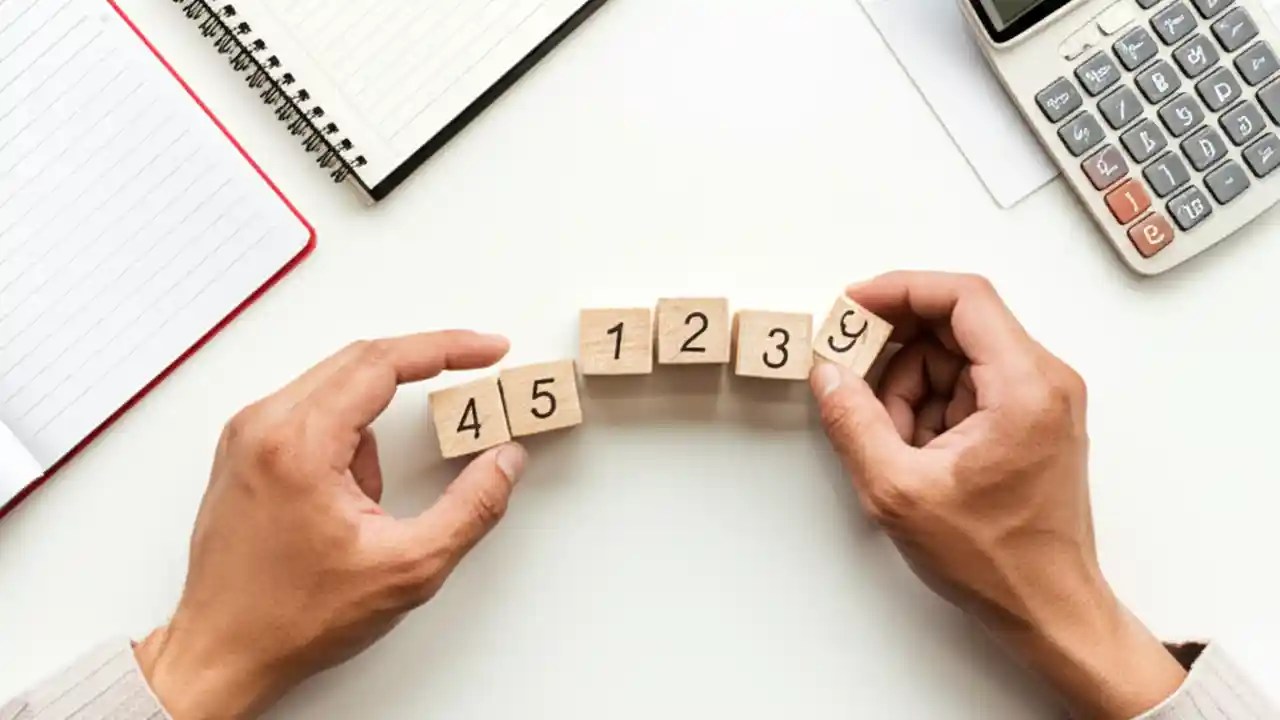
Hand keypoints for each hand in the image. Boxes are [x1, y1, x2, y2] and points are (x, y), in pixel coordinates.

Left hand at [134, 331, 525, 719]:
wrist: (221, 653)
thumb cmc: (293, 618)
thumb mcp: (407, 568)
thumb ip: (471, 508)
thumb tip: (503, 461)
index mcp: (299, 444)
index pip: (382, 362)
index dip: (446, 348)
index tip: (486, 349)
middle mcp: (263, 426)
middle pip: (359, 360)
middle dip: (422, 368)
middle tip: (470, 377)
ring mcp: (247, 436)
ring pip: (335, 387)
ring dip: (376, 420)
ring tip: (371, 506)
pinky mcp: (244, 451)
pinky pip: (310, 414)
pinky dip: (347, 437)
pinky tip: (347, 501)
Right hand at [809, 272, 1185, 719]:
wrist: (1049, 609)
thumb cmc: (997, 560)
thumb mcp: (900, 492)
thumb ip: (855, 423)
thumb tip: (829, 374)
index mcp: (1025, 387)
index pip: (963, 298)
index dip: (901, 290)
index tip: (856, 303)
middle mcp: (1044, 382)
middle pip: (955, 327)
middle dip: (897, 353)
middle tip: (853, 375)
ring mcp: (1041, 401)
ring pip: (955, 360)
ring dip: (910, 389)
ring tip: (894, 444)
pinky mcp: (1031, 420)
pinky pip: (967, 388)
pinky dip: (930, 409)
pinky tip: (915, 452)